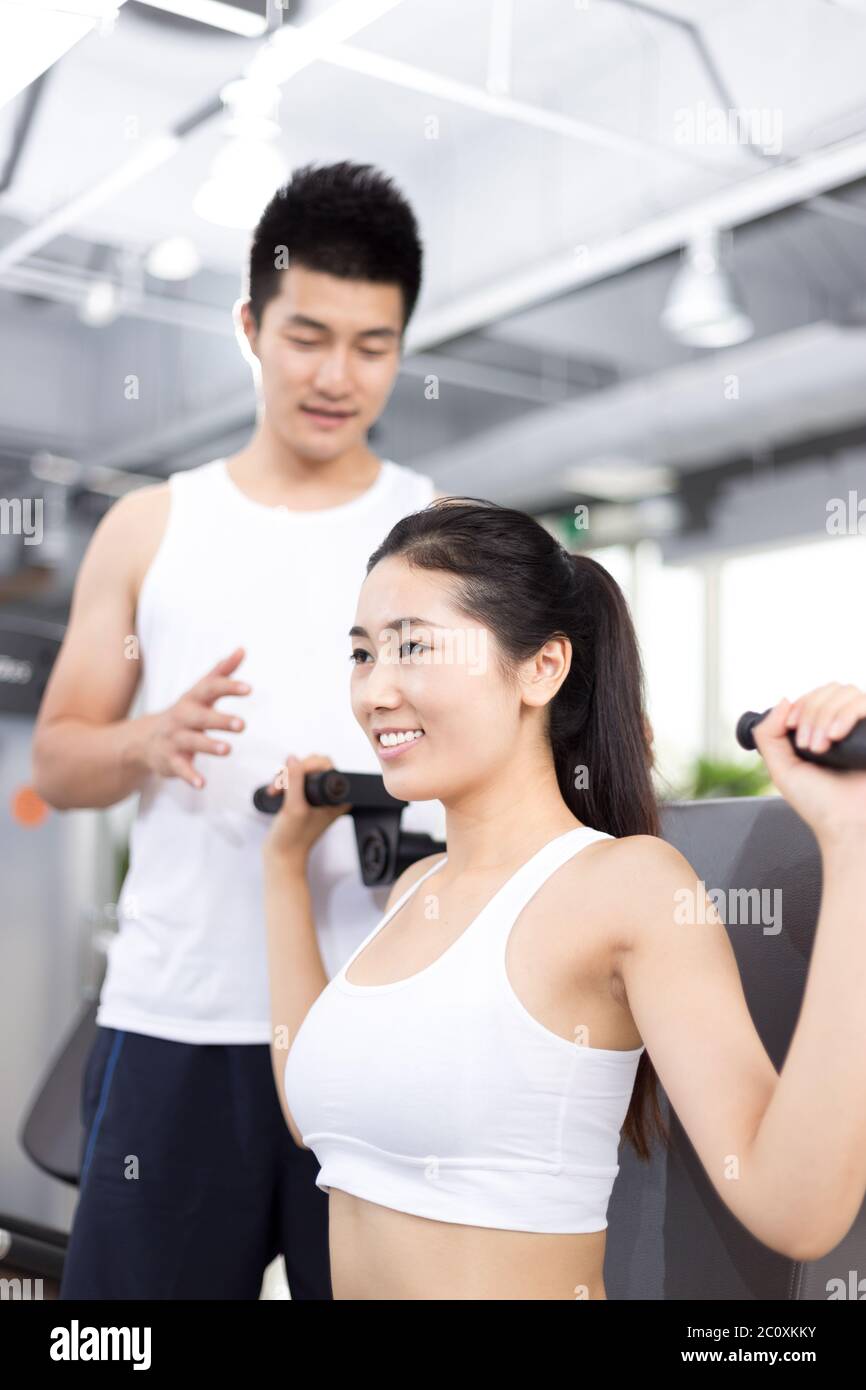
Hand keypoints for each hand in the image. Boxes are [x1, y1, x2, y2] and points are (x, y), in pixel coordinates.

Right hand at [142, 647, 250, 789]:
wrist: (145, 739)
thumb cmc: (184, 712)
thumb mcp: (200, 691)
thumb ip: (221, 672)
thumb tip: (242, 649)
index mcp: (193, 699)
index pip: (210, 689)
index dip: (228, 687)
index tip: (249, 688)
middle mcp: (182, 717)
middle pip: (201, 717)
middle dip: (220, 720)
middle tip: (242, 724)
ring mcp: (174, 739)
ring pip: (191, 742)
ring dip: (208, 746)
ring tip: (227, 750)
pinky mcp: (170, 760)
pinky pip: (180, 768)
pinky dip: (190, 776)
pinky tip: (201, 784)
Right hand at [262, 753, 350, 867]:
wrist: (281, 855)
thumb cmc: (293, 838)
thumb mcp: (294, 808)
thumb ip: (294, 781)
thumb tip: (292, 759)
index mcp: (338, 798)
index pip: (327, 766)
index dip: (308, 766)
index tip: (293, 777)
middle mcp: (330, 796)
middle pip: (314, 765)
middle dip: (294, 771)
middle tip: (281, 786)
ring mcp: (317, 797)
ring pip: (302, 770)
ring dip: (285, 776)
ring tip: (276, 791)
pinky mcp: (304, 798)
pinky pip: (295, 779)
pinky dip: (283, 782)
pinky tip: (275, 792)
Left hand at [751, 683, 865, 841]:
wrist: (846, 826)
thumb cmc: (819, 804)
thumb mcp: (781, 768)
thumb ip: (769, 734)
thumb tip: (785, 700)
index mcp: (824, 730)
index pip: (814, 695)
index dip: (800, 706)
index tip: (792, 730)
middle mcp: (847, 725)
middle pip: (829, 689)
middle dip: (811, 713)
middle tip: (809, 746)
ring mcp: (864, 729)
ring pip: (845, 692)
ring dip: (825, 715)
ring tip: (822, 747)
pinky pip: (864, 703)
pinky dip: (845, 714)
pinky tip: (836, 736)